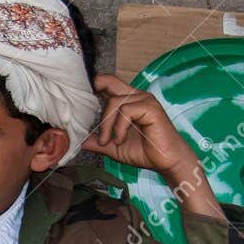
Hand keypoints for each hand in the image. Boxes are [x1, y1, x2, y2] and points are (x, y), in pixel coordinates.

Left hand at [81, 74, 200, 180]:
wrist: (166, 161)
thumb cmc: (145, 151)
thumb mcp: (113, 146)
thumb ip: (96, 141)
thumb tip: (77, 140)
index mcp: (128, 101)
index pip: (107, 83)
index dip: (93, 84)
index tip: (79, 97)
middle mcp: (136, 96)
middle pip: (108, 82)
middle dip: (93, 98)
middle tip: (90, 122)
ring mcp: (144, 100)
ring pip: (114, 102)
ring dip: (106, 125)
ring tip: (108, 141)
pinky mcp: (150, 107)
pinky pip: (126, 111)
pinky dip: (119, 128)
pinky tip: (121, 140)